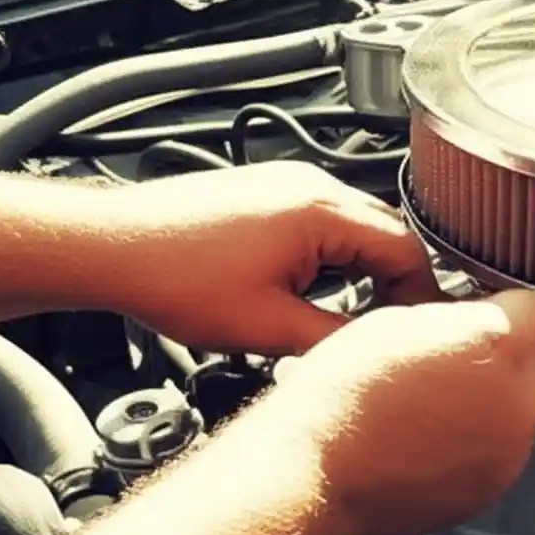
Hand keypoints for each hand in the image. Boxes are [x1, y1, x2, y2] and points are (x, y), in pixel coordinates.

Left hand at [104, 161, 441, 354]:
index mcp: (323, 213)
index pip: (407, 250)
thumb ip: (336, 339)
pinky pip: (324, 221)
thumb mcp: (270, 328)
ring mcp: (288, 184)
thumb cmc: (174, 278)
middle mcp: (312, 186)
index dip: (420, 296)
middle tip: (390, 328)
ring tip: (350, 313)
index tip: (418, 330)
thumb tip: (375, 351)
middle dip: (396, 282)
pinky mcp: (267, 192)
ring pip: (356, 227)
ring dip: (363, 268)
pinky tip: (313, 289)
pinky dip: (333, 255)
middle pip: (388, 234)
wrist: (113, 248)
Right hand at [271, 289, 534, 534]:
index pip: (531, 306)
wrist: (317, 473)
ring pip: (515, 408)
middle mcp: (518, 398)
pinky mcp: (496, 486)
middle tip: (444, 360)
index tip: (478, 312)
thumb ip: (454, 315)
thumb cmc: (342, 400)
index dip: (499, 305)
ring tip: (428, 402)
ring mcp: (512, 448)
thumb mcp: (396, 321)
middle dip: (495, 357)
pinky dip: (475, 443)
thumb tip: (470, 316)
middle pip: (528, 361)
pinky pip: (499, 450)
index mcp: (499, 342)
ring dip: (486, 401)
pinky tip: (428, 437)